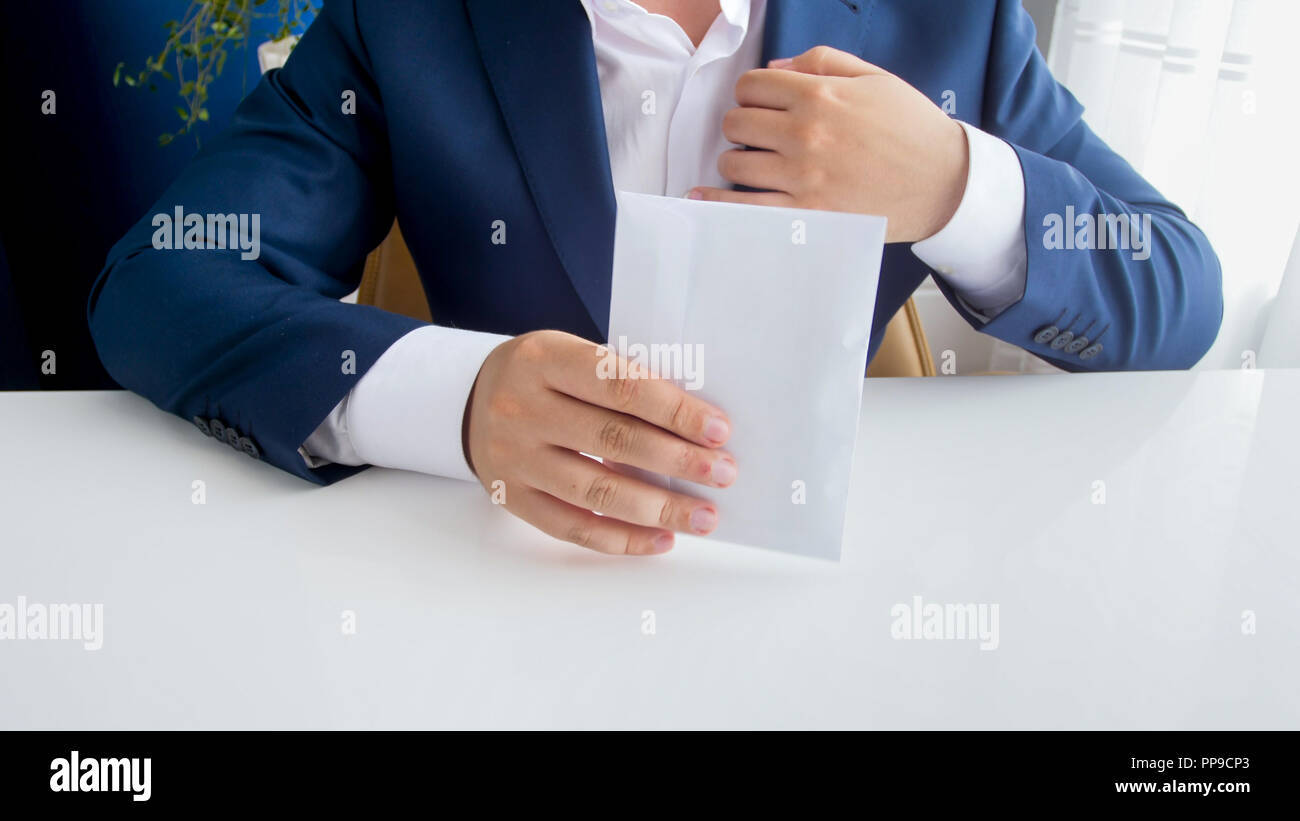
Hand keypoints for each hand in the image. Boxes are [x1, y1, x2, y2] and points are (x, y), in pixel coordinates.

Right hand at [464, 330, 736, 555]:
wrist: (468, 399)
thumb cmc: (543, 375)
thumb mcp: (571, 354)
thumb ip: (621, 381)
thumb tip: (695, 428)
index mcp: (543, 358)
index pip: (620, 386)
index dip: (674, 412)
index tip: (718, 431)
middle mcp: (521, 408)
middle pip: (613, 439)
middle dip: (678, 461)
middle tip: (724, 473)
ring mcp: (513, 457)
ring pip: (596, 491)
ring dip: (659, 509)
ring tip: (704, 516)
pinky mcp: (511, 498)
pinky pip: (572, 527)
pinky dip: (622, 539)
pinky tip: (661, 538)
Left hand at [689, 46, 969, 243]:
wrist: (944, 182)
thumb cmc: (911, 129)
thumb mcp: (873, 78)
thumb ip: (822, 63)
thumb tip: (776, 68)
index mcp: (819, 95)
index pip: (751, 86)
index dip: (752, 93)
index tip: (763, 105)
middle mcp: (804, 134)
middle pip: (735, 123)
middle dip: (743, 125)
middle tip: (760, 135)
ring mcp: (802, 177)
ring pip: (733, 163)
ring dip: (738, 160)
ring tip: (756, 164)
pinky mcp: (805, 213)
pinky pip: (743, 208)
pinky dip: (717, 203)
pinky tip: (702, 198)